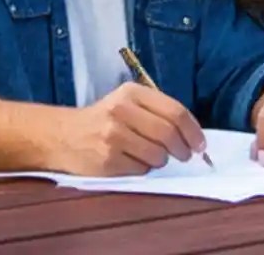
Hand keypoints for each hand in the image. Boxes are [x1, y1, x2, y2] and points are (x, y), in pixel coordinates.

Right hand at [54, 82, 207, 175]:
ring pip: (158, 155)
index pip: (175, 111)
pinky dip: (143, 169)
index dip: (193, 131)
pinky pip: (140, 170)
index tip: (200, 145)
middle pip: (169, 134)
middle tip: (184, 155)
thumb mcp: (127, 103)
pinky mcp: (107, 159)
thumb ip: (157, 113)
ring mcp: (113, 135)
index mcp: (132, 92)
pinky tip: (131, 162)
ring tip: (150, 156)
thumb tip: (194, 138)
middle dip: (182, 149)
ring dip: (161, 161)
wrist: (62, 136)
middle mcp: (121, 110)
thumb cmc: (102, 120)